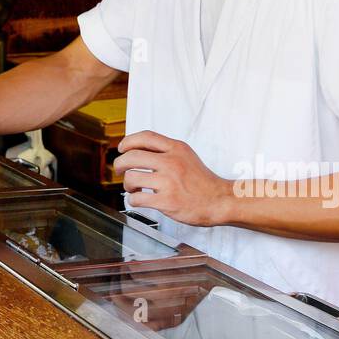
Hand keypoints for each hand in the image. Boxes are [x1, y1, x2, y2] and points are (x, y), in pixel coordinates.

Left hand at [113, 131, 234, 227]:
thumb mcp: (186, 156)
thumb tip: (138, 150)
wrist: (219, 200)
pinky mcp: (166, 201)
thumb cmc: (202, 181)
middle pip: (131, 156)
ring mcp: (168, 182)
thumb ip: (166, 151)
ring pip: (131, 178)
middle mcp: (171, 162)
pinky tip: (138, 200)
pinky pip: (137, 198)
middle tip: (118, 169)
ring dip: (127, 184)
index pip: (145, 137)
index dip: (128, 141)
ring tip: (133, 187)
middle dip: (119, 164)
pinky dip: (132, 200)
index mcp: (176, 149)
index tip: (122, 148)